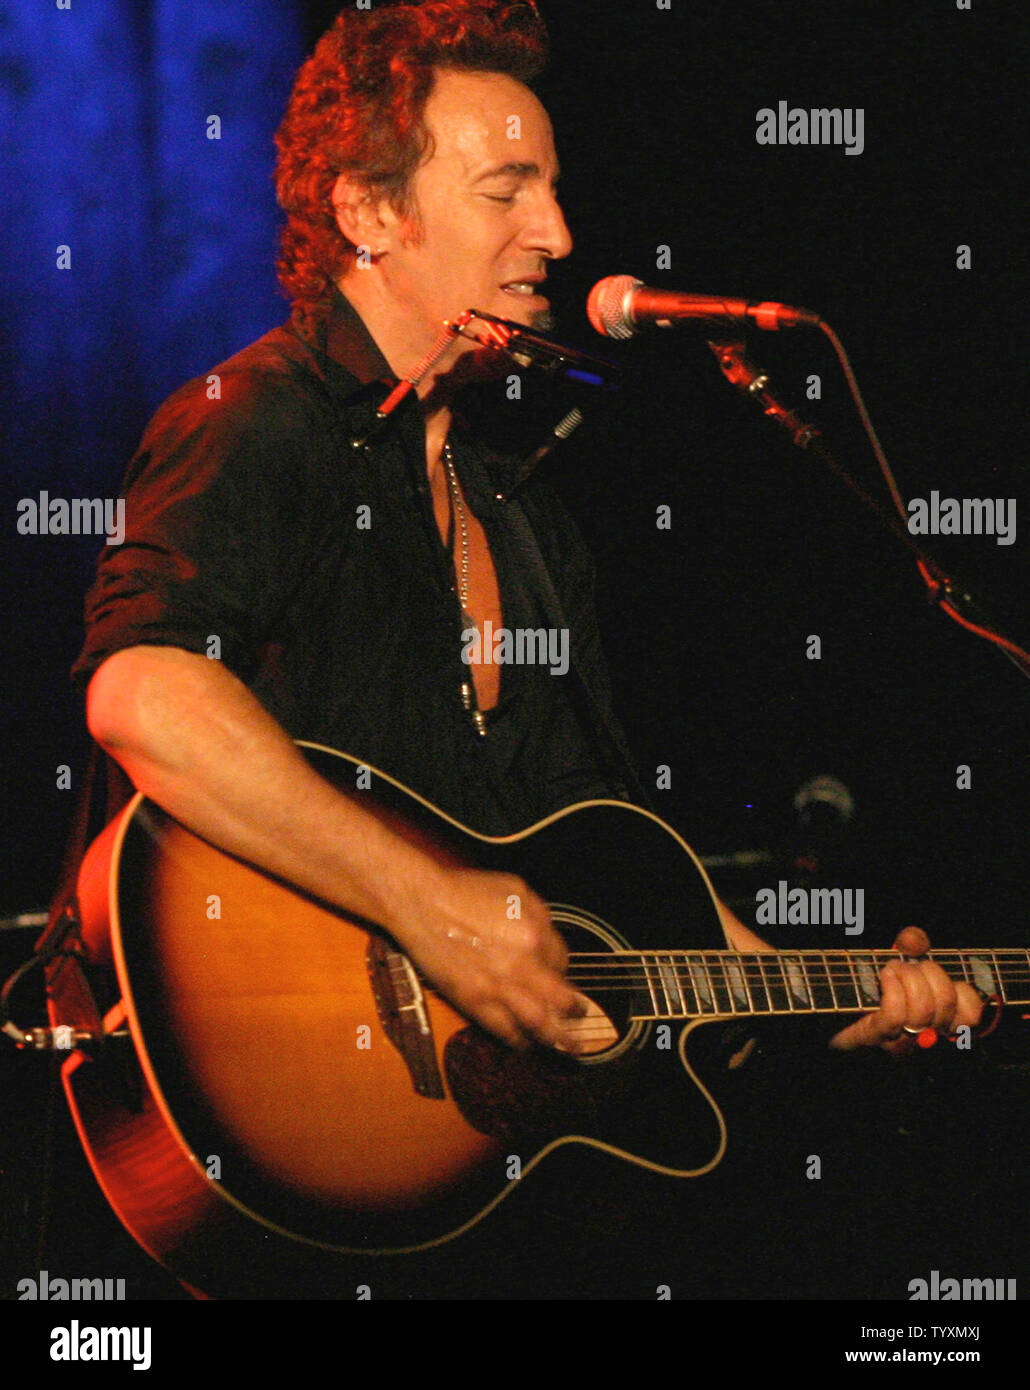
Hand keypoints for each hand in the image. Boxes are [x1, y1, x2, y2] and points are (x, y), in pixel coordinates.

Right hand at [387, 864, 586, 1051]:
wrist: (421, 903)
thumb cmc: (464, 891)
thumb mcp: (514, 888)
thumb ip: (539, 915)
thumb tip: (549, 942)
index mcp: (534, 934)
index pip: (562, 961)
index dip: (562, 968)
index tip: (558, 972)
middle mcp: (521, 965)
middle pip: (561, 1000)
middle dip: (574, 1012)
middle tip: (581, 1017)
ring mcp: (497, 987)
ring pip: (537, 1024)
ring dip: (556, 1037)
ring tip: (567, 1046)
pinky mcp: (473, 1001)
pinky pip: (503, 1029)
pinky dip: (518, 1040)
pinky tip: (525, 1043)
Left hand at [830, 925, 983, 1053]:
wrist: (824, 1005)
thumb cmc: (862, 985)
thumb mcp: (896, 959)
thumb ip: (911, 943)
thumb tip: (915, 940)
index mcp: (934, 1021)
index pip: (972, 1012)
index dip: (960, 986)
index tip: (931, 972)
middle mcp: (923, 1037)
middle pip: (946, 1001)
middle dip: (925, 972)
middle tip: (901, 967)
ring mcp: (899, 1042)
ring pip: (924, 1010)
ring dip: (906, 978)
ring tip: (888, 972)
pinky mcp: (874, 1039)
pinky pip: (895, 1016)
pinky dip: (891, 989)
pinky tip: (883, 979)